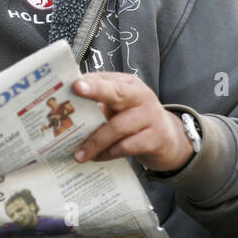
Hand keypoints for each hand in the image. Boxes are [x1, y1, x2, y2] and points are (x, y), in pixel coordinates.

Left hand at [71, 73, 194, 173]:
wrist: (170, 140)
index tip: (73, 83)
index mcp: (128, 84)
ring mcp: (150, 116)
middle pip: (116, 92)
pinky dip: (108, 153)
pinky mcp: (155, 138)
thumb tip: (67, 111)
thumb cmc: (135, 121)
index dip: (89, 81)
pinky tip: (97, 158)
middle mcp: (141, 96)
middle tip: (76, 90)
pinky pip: (126, 146)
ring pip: (117, 127)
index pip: (105, 79)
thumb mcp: (120, 108)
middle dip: (95, 90)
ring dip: (95, 142)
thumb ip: (99, 105)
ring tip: (78, 154)